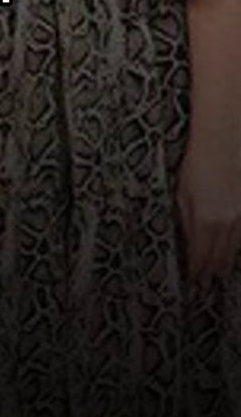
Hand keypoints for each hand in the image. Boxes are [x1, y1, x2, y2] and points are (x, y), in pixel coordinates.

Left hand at [176, 140, 240, 282]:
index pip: (200, 258)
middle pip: (220, 259)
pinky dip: (238, 245)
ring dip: (226, 261)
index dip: (196, 271)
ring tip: (220, 270)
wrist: (226, 137)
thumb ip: (185, 218)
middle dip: (212, 271)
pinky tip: (233, 249)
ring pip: (236, 250)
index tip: (193, 278)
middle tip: (207, 280)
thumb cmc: (201, 159)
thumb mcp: (182, 190)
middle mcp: (226, 223)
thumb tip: (186, 238)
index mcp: (204, 219)